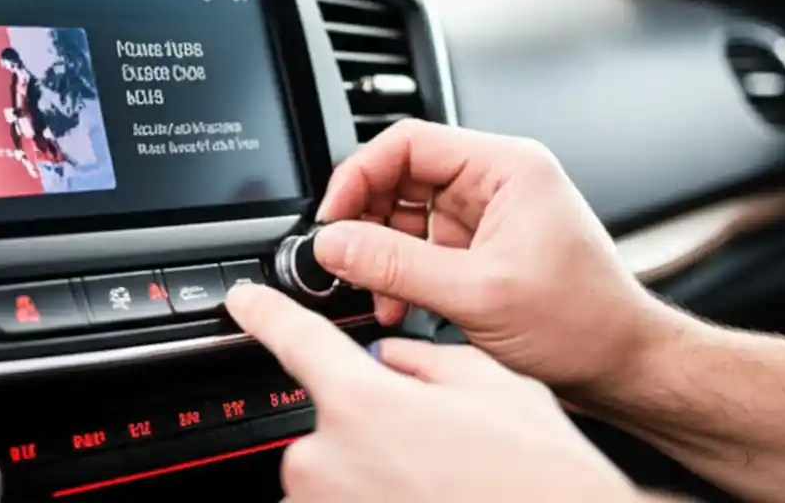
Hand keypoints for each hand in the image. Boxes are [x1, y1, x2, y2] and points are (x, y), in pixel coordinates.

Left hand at [226, 284, 642, 501]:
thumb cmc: (542, 483)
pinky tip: (427, 499)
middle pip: (326, 421)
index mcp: (361, 402)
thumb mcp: (494, 389)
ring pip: (334, 474)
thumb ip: (425, 361)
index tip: (242, 301)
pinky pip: (341, 502)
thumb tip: (394, 360)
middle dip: (370, 429)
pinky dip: (373, 498)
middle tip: (434, 452)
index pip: (293, 338)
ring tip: (441, 485)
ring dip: (374, 475)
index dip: (263, 312)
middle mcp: (324, 459)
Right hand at [312, 119, 674, 392]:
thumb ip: (395, 265)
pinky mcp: (480, 252)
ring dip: (381, 257)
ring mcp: (487, 219)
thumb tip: (333, 244)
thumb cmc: (584, 324)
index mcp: (506, 168)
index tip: (332, 217)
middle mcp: (495, 184)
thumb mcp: (476, 293)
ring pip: (404, 217)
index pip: (407, 143)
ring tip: (379, 296)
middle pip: (400, 179)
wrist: (624, 369)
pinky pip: (419, 249)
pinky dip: (399, 276)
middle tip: (345, 261)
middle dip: (367, 223)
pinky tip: (398, 305)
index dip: (359, 175)